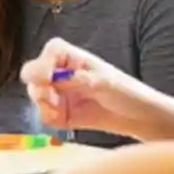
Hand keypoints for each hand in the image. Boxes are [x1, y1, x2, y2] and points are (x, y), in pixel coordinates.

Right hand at [20, 38, 166, 137]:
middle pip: (34, 74)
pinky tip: (65, 121)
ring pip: (35, 95)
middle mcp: (62, 73)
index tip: (46, 77)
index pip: (52, 51)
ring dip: (42, 104)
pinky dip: (49, 118)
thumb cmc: (128, 93)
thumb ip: (84, 79)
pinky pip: (44, 116)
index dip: (43, 62)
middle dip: (38, 87)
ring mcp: (60, 94)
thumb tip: (61, 75)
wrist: (138, 119)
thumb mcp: (108, 83)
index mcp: (74, 58)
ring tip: (59, 109)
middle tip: (50, 97)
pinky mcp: (60, 114)